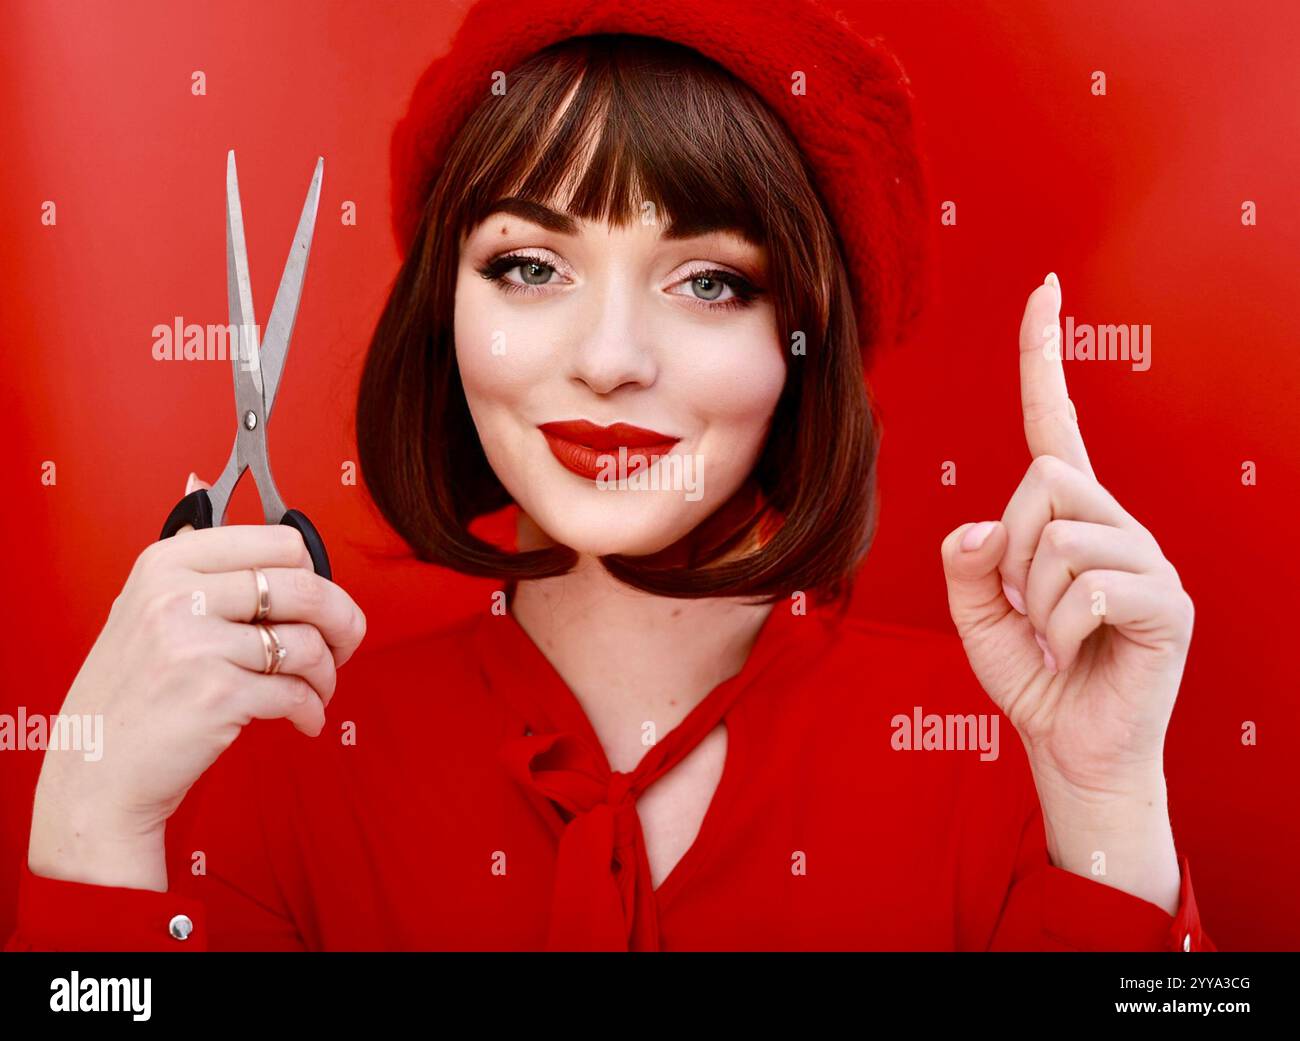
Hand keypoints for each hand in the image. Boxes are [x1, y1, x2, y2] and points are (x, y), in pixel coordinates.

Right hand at [28, 472, 366, 891]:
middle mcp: (179, 595)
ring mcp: (196, 644)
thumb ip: (189, 549)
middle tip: (344, 645)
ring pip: (308, 643)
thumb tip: (201, 475)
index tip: (317, 599)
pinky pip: (296, 691)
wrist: (97, 771)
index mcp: (168, 561)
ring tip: (316, 691)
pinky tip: (304, 719)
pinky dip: (311, 710)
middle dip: (342, 621)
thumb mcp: (143, 603)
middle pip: (307, 587)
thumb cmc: (133, 690)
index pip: (281, 541)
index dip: (316, 573)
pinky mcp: (217, 694)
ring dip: (327, 675)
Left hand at [939, 275, 1191, 910]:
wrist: (1076, 749)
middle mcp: (1117, 524)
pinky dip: (1062, 626)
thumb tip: (978, 527)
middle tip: (1030, 609)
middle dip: (1013, 551)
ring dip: (1034, 599)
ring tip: (1056, 636)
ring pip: (1061, 536)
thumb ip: (966, 566)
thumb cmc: (1033, 676)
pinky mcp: (1167, 604)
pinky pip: (1088, 587)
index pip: (1057, 423)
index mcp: (1072, 517)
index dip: (1044, 358)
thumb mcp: (977, 616)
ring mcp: (1149, 561)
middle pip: (1043, 482)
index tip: (1044, 289)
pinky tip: (1080, 649)